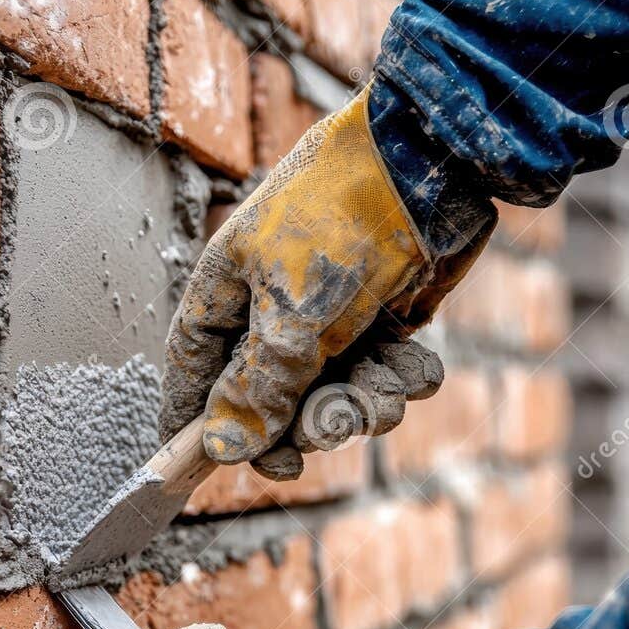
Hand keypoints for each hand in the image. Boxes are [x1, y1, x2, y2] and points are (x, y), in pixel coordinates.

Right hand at [161, 88, 495, 477]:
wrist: (435, 161)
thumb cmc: (344, 222)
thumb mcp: (293, 318)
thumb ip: (257, 390)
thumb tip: (219, 448)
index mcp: (227, 292)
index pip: (193, 369)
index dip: (194, 420)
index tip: (204, 468)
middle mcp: (273, 306)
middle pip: (268, 399)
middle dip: (303, 423)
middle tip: (331, 428)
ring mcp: (329, 312)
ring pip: (331, 392)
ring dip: (363, 404)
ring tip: (386, 391)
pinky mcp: (381, 315)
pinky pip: (380, 371)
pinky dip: (401, 378)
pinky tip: (419, 369)